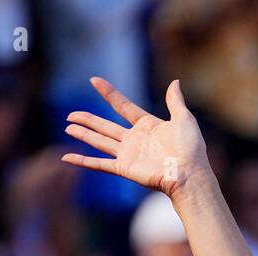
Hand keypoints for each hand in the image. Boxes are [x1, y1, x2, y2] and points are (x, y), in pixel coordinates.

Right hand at [62, 78, 208, 196]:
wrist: (189, 174)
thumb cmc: (190, 148)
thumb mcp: (184, 118)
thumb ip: (175, 100)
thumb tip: (175, 81)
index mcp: (148, 126)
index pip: (123, 106)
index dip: (109, 94)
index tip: (94, 80)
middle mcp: (135, 139)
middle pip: (105, 126)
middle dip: (88, 119)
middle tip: (70, 114)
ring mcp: (128, 154)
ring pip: (99, 141)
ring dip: (83, 134)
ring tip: (68, 126)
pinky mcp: (124, 168)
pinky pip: (99, 164)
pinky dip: (83, 161)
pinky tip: (67, 157)